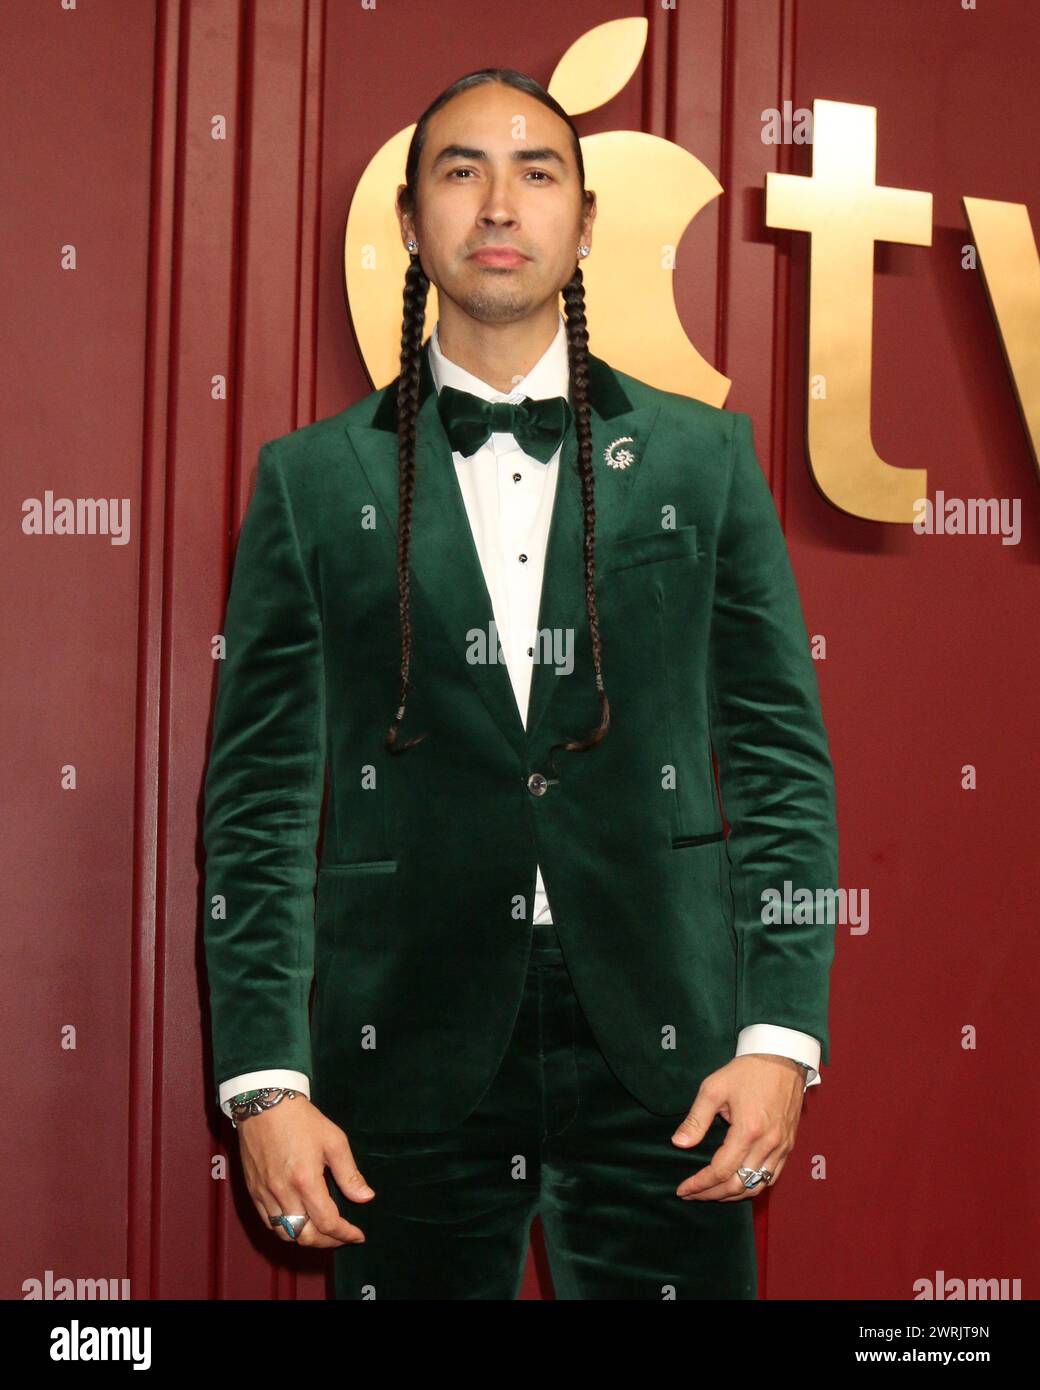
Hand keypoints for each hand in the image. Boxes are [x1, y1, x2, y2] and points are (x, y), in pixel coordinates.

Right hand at [236, 1095, 374, 1246]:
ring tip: (322, 1231)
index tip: (358, 1235)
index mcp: (305, 1181)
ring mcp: (265, 1194)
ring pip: (285, 1234)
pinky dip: (286, 1229)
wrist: (264, 1104)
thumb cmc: (302, 1119)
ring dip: (306, 1238)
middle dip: (328, 1242)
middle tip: (343, 1236)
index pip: (327, 1223)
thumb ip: (349, 1173)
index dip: (346, 1234)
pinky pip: (269, 1223)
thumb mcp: (334, 1140)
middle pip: (305, 1237)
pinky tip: (299, 1221)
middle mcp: (283, 1193)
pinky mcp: (253, 1191)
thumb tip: (366, 1197)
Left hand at [669, 1054, 807, 1201]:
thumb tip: (679, 1143)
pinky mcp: (789, 1145)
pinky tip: (738, 1185)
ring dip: (733, 1196)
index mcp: (748, 1131)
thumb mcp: (714, 1088)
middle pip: (739, 1185)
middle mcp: (768, 1144)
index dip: (699, 1184)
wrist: (782, 1057)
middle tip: (692, 1195)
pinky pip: (772, 1176)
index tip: (682, 1189)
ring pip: (757, 1186)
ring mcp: (782, 1147)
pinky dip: (753, 1186)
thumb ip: (696, 1119)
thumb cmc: (746, 1071)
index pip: (721, 1171)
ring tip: (712, 1194)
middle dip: (712, 1194)